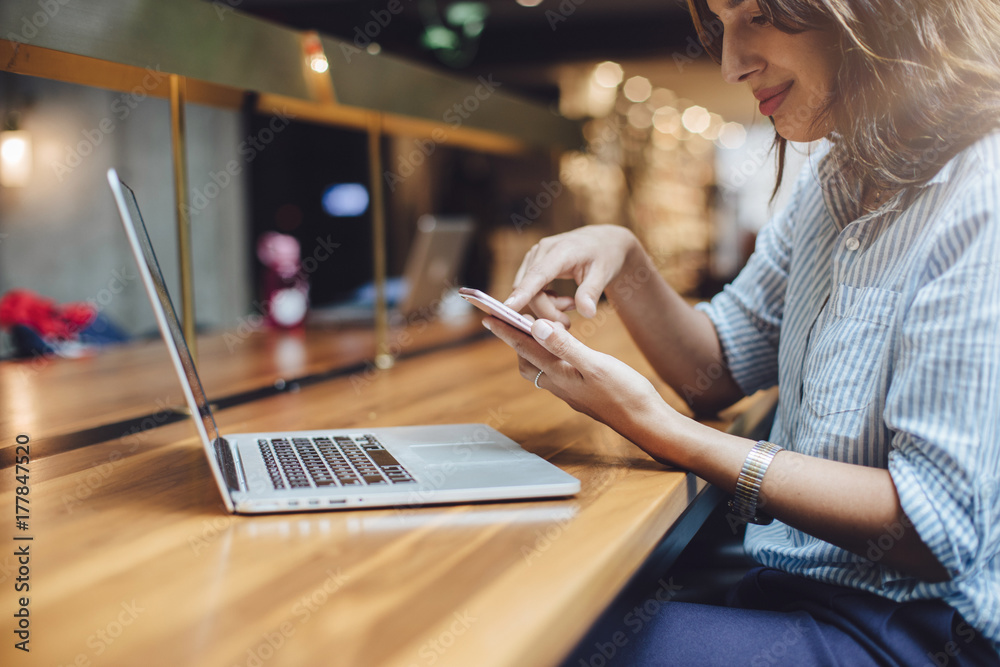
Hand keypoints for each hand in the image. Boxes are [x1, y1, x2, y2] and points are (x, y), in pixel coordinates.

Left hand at [484, 315, 675, 443]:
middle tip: (513, 319)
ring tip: (538, 329)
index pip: (524, 348)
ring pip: (541, 367)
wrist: (646, 422)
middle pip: (527, 360)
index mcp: (559, 375)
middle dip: (516, 339)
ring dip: (535, 348)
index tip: (487, 316)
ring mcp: (571, 390)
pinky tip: (565, 348)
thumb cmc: (625, 394)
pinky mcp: (582, 392)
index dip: (505, 330)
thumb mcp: (596, 365)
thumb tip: (536, 328)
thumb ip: (565, 347)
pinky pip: (557, 371)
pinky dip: (553, 355)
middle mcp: (560, 384)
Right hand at [504, 225, 642, 325]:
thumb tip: (587, 313)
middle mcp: (542, 250)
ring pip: (528, 292)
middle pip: (531, 290)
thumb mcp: (604, 274)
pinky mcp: (532, 263)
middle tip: (568, 322)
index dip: (523, 292)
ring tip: (571, 306)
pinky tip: (563, 300)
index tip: (509, 308)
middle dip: (547, 312)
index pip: (538, 274)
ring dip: (547, 307)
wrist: (603, 242)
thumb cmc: (605, 256)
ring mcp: (534, 256)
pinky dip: (544, 300)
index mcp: (561, 251)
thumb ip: (592, 293)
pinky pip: (530, 289)